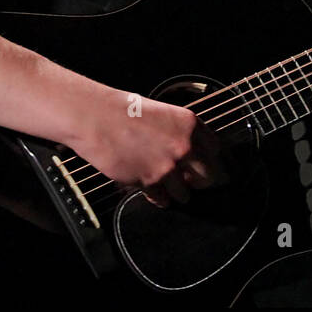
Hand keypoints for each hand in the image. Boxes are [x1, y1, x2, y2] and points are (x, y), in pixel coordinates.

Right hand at [68, 92, 225, 208]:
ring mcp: (168, 165)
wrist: (95, 118)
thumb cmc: (123, 111)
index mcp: (189, 124)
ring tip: (165, 185)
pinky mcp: (150, 181)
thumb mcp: (161, 112)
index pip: (216, 150)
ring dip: (176, 192)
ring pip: (185, 193)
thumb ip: (179, 132)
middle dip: (199, 181)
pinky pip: (163, 199)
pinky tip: (151, 190)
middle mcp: (184, 145)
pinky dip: (158, 198)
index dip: (209, 159)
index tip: (203, 165)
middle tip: (189, 181)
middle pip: (208, 176)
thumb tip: (190, 150)